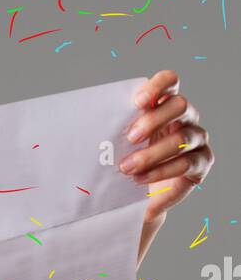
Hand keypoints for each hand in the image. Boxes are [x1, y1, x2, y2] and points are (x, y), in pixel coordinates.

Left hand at [119, 68, 213, 236]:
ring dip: (152, 153)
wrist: (138, 197)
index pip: (170, 81)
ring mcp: (197, 138)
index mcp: (165, 104)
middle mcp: (186, 117)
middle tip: (130, 137)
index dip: (157, 86)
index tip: (138, 101)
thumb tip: (77, 125)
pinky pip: (186, 163)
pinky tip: (141, 179)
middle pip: (179, 105)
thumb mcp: (117, 144)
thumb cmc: (127, 164)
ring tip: (127, 168)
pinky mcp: (202, 161)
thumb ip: (112, 129)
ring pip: (182, 137)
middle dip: (153, 120)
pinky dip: (161, 171)